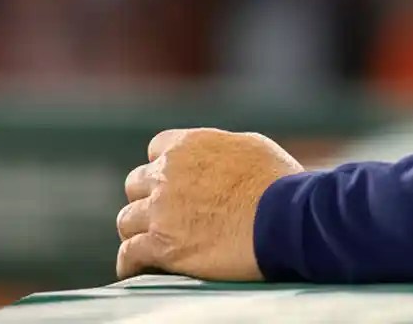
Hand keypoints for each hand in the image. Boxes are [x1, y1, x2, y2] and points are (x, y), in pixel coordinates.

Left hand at [115, 127, 304, 280]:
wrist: (284, 218)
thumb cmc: (279, 183)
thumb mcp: (253, 146)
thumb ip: (223, 148)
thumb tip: (221, 157)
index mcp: (189, 145)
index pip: (157, 149)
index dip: (165, 166)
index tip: (175, 181)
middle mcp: (167, 174)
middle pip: (136, 184)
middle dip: (148, 198)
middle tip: (164, 214)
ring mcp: (161, 210)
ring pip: (127, 220)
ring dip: (139, 230)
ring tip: (150, 243)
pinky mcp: (162, 245)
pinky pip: (129, 254)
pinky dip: (131, 262)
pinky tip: (137, 267)